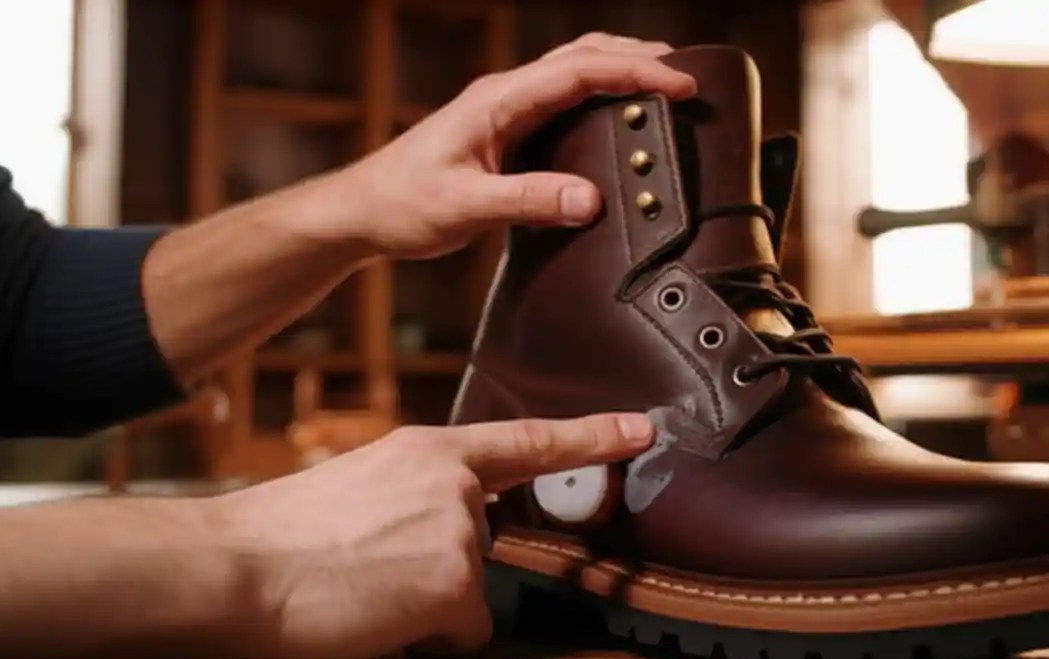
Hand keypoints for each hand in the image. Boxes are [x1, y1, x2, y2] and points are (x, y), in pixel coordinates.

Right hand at [208, 412, 654, 658]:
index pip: (525, 442)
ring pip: (469, 592)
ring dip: (426, 604)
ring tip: (361, 590)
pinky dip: (426, 637)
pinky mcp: (456, 584)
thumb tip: (431, 537)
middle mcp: (455, 485)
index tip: (643, 430)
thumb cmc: (277, 534)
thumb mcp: (359, 485)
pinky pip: (462, 630)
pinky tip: (378, 618)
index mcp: (428, 451)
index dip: (591, 436)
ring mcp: (460, 533)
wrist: (232, 566)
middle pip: (481, 546)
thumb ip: (413, 496)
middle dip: (437, 570)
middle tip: (366, 569)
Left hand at [307, 33, 695, 258]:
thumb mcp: (465, 207)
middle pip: (582, 56)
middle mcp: (505, 96)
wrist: (362, 213)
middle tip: (686, 75)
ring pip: (573, 72)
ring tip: (664, 84)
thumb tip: (590, 200)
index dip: (633, 73)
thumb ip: (527, 200)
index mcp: (498, 100)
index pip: (578, 70)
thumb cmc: (402, 204)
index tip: (679, 84)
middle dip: (636, 58)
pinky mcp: (506, 133)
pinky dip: (599, 97)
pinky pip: (563, 102)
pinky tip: (618, 116)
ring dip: (619, 71)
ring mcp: (505, 111)